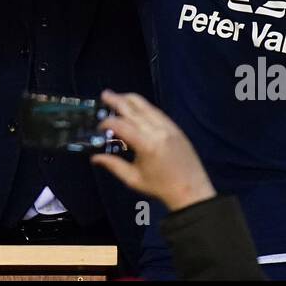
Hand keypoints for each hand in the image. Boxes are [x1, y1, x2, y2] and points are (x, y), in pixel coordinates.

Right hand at [91, 90, 216, 210]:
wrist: (191, 190)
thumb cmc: (160, 187)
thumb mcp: (133, 179)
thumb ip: (113, 165)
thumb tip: (94, 158)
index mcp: (146, 145)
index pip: (122, 125)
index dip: (107, 123)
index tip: (99, 127)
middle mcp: (157, 131)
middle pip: (134, 109)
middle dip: (117, 100)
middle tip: (105, 94)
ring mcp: (168, 127)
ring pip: (147, 106)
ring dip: (131, 100)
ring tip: (118, 97)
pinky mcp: (175, 127)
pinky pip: (157, 112)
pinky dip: (144, 107)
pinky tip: (136, 108)